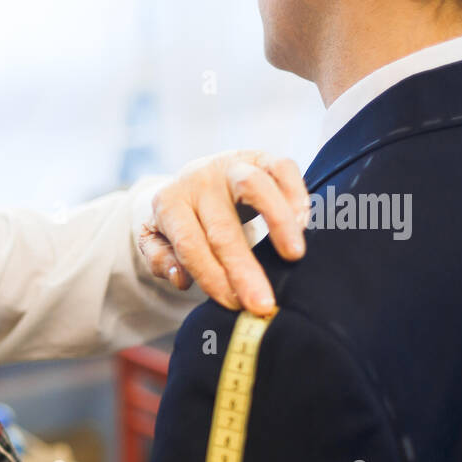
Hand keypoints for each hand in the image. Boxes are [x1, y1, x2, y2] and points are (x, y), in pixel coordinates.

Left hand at [138, 151, 310, 314]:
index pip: (190, 245)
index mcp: (169, 204)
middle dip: (244, 270)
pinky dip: (295, 193)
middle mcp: (198, 181)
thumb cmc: (183, 219)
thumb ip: (161, 260)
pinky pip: (281, 167)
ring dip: (277, 223)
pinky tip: (303, 223)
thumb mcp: (158, 240)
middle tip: (264, 304)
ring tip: (293, 256)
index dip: (212, 277)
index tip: (234, 305)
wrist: (195, 177)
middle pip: (222, 228)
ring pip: (254, 186)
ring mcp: (230, 165)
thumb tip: (179, 279)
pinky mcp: (260, 156)